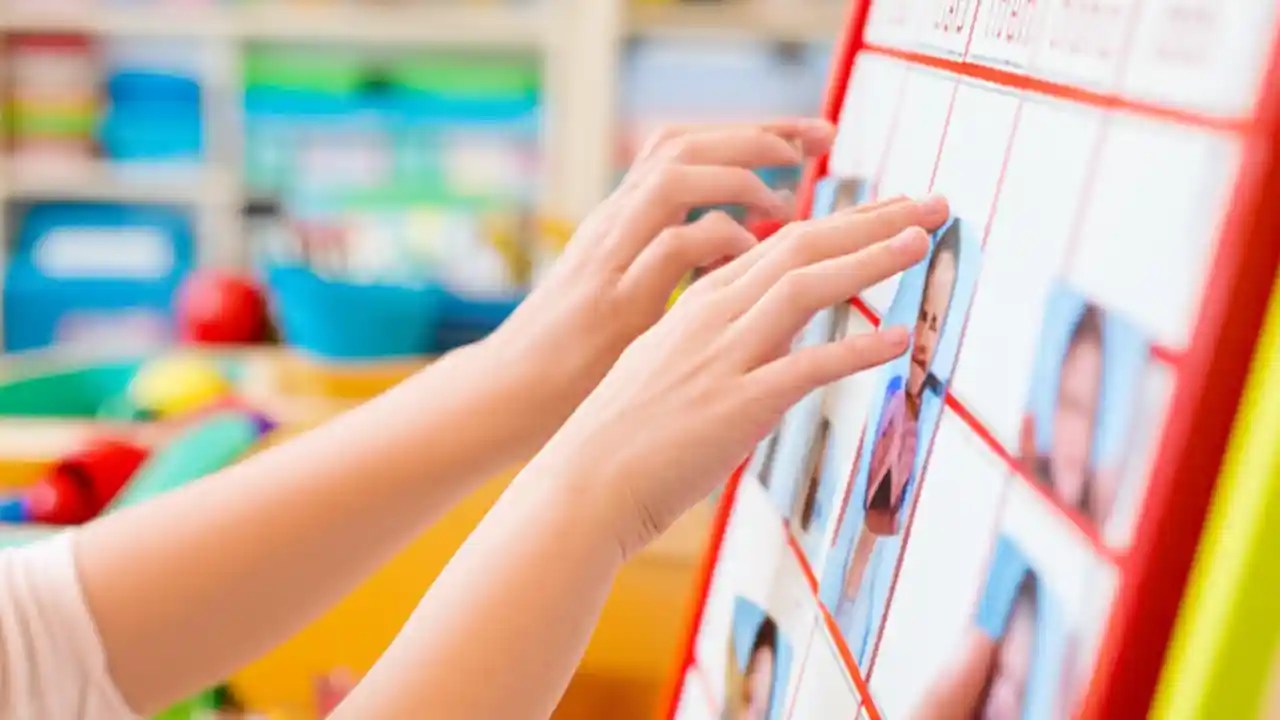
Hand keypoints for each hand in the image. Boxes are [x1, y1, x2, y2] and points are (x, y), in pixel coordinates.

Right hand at [483, 120, 834, 432]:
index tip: (801, 139)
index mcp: (619, 226)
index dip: (743, 136)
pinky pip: (679, 251)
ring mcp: (615, 266)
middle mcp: (615, 231)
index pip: (683, 153)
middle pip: (686, 149)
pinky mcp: (624, 311)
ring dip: (742, 180)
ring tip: (789, 200)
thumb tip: (735, 258)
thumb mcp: (622, 297)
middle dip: (758, 135)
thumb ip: (671, 269)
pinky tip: (763, 263)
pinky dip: (731, 247)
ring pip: (679, 182)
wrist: (508, 403)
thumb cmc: (568, 361)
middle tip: (820, 138)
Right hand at [533, 195, 951, 555]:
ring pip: (805, 286)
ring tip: (922, 238)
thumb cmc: (622, 434)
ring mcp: (725, 358)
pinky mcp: (737, 406)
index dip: (842, 222)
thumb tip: (767, 337)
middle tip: (931, 202)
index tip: (889, 208)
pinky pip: (807, 367)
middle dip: (871, 219)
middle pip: (802, 246)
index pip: (781, 244)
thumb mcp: (668, 364)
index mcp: (700, 304)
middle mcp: (714, 317)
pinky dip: (857, 350)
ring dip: (870, 257)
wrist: (584, 483)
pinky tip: (899, 339)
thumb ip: (717, 341)